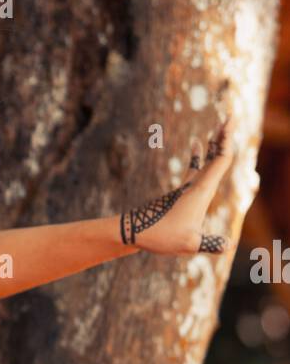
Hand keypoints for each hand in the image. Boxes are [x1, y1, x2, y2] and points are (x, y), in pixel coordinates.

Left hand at [120, 111, 235, 254]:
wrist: (133, 231)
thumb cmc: (160, 236)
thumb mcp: (189, 243)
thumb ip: (210, 243)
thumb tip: (228, 246)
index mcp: (200, 190)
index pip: (219, 162)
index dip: (227, 143)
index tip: (229, 123)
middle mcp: (194, 185)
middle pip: (213, 156)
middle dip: (222, 137)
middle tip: (229, 117)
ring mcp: (186, 188)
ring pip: (204, 161)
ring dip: (214, 145)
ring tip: (219, 130)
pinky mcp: (180, 194)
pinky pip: (195, 168)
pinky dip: (199, 156)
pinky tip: (196, 144)